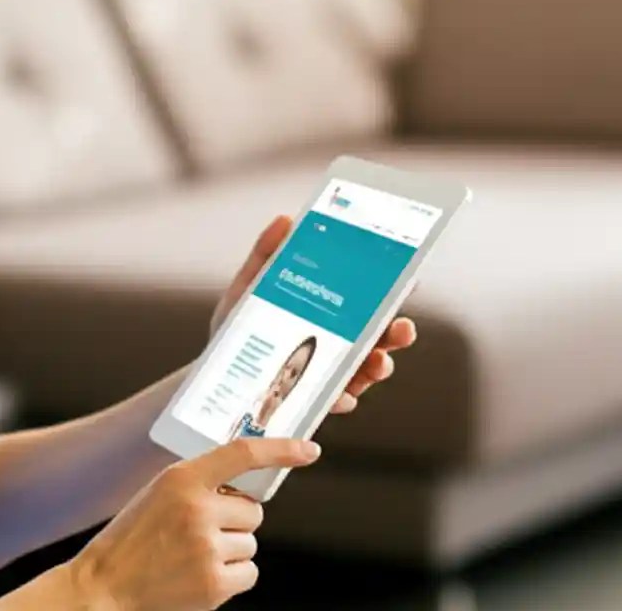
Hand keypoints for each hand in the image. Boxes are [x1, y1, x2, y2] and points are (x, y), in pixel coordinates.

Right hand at [70, 438, 321, 609]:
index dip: (281, 449)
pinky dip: (232, 577)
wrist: (103, 589)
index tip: (308, 451)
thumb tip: (246, 492)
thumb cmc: (132, 541)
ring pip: (250, 544)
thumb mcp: (159, 496)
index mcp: (180, 479)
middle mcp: (197, 509)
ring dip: (231, 551)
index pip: (243, 453)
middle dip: (234, 523)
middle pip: (252, 511)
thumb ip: (198, 486)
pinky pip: (249, 572)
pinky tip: (200, 577)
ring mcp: (207, 548)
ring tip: (191, 558)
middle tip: (197, 535)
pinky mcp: (214, 584)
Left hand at [211, 215, 418, 414]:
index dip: (394, 293)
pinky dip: (341, 398)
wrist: (211, 371)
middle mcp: (338, 344)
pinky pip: (335, 401)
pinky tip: (341, 395)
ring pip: (367, 371)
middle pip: (379, 338)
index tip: (409, 282)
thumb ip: (265, 254)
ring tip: (378, 362)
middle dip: (396, 334)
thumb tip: (285, 219)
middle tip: (403, 329)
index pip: (370, 301)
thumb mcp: (248, 287)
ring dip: (379, 366)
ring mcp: (331, 374)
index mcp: (331, 313)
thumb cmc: (238, 326)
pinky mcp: (315, 401)